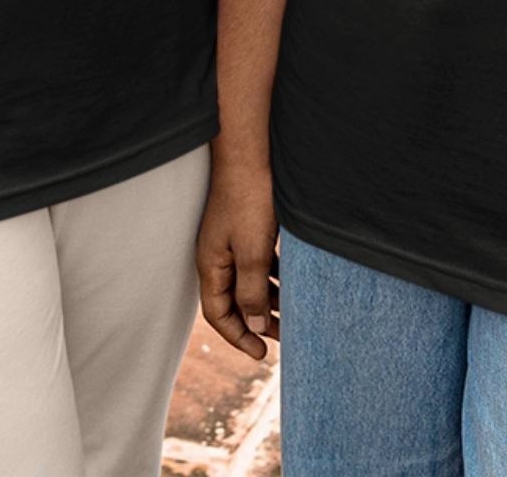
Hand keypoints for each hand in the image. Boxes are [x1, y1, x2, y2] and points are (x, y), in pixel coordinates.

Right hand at [197, 151, 279, 360]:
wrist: (251, 153)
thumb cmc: (249, 199)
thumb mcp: (253, 251)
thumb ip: (253, 291)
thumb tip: (256, 326)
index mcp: (210, 265)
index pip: (218, 314)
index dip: (239, 336)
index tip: (262, 352)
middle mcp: (217, 256)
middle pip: (234, 300)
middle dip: (258, 321)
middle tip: (285, 336)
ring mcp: (230, 240)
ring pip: (249, 280)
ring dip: (270, 297)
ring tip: (295, 310)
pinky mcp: (245, 226)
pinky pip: (258, 260)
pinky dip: (274, 274)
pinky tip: (294, 278)